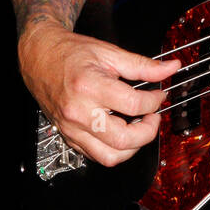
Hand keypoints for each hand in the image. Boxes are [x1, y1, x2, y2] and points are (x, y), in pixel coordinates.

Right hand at [19, 21, 181, 166]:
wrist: (39, 56)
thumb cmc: (70, 53)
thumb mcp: (109, 53)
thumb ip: (142, 65)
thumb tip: (169, 68)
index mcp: (89, 87)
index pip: (133, 105)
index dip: (154, 101)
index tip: (159, 95)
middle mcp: (78, 112)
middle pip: (123, 140)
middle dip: (148, 132)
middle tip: (153, 116)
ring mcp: (71, 128)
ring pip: (109, 156)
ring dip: (132, 147)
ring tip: (138, 127)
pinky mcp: (68, 136)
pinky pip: (95, 155)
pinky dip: (114, 149)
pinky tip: (121, 131)